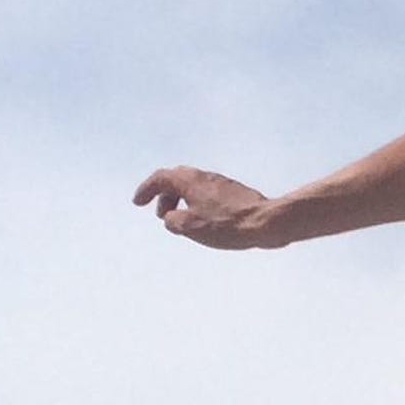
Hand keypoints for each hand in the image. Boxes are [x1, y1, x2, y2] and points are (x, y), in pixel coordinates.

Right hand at [132, 166, 282, 248]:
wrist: (265, 222)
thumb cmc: (227, 225)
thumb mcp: (189, 227)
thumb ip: (172, 221)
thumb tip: (172, 219)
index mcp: (189, 180)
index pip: (160, 178)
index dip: (146, 190)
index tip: (138, 203)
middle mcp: (204, 177)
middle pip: (176, 179)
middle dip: (165, 195)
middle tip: (162, 214)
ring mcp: (221, 183)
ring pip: (193, 187)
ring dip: (182, 201)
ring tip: (182, 222)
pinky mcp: (234, 193)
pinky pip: (208, 195)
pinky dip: (198, 205)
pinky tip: (204, 222)